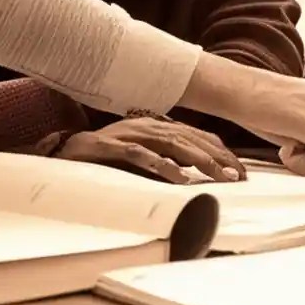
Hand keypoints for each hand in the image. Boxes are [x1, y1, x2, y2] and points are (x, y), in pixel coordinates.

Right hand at [55, 118, 244, 183]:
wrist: (64, 153)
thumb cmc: (106, 159)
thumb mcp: (143, 160)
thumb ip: (166, 163)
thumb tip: (194, 175)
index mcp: (157, 127)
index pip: (197, 136)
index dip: (221, 152)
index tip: (240, 170)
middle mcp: (147, 126)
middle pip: (191, 138)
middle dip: (218, 157)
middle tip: (238, 176)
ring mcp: (130, 134)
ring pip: (173, 144)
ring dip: (199, 160)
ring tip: (219, 177)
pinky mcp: (111, 146)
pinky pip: (142, 155)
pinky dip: (163, 166)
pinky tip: (180, 178)